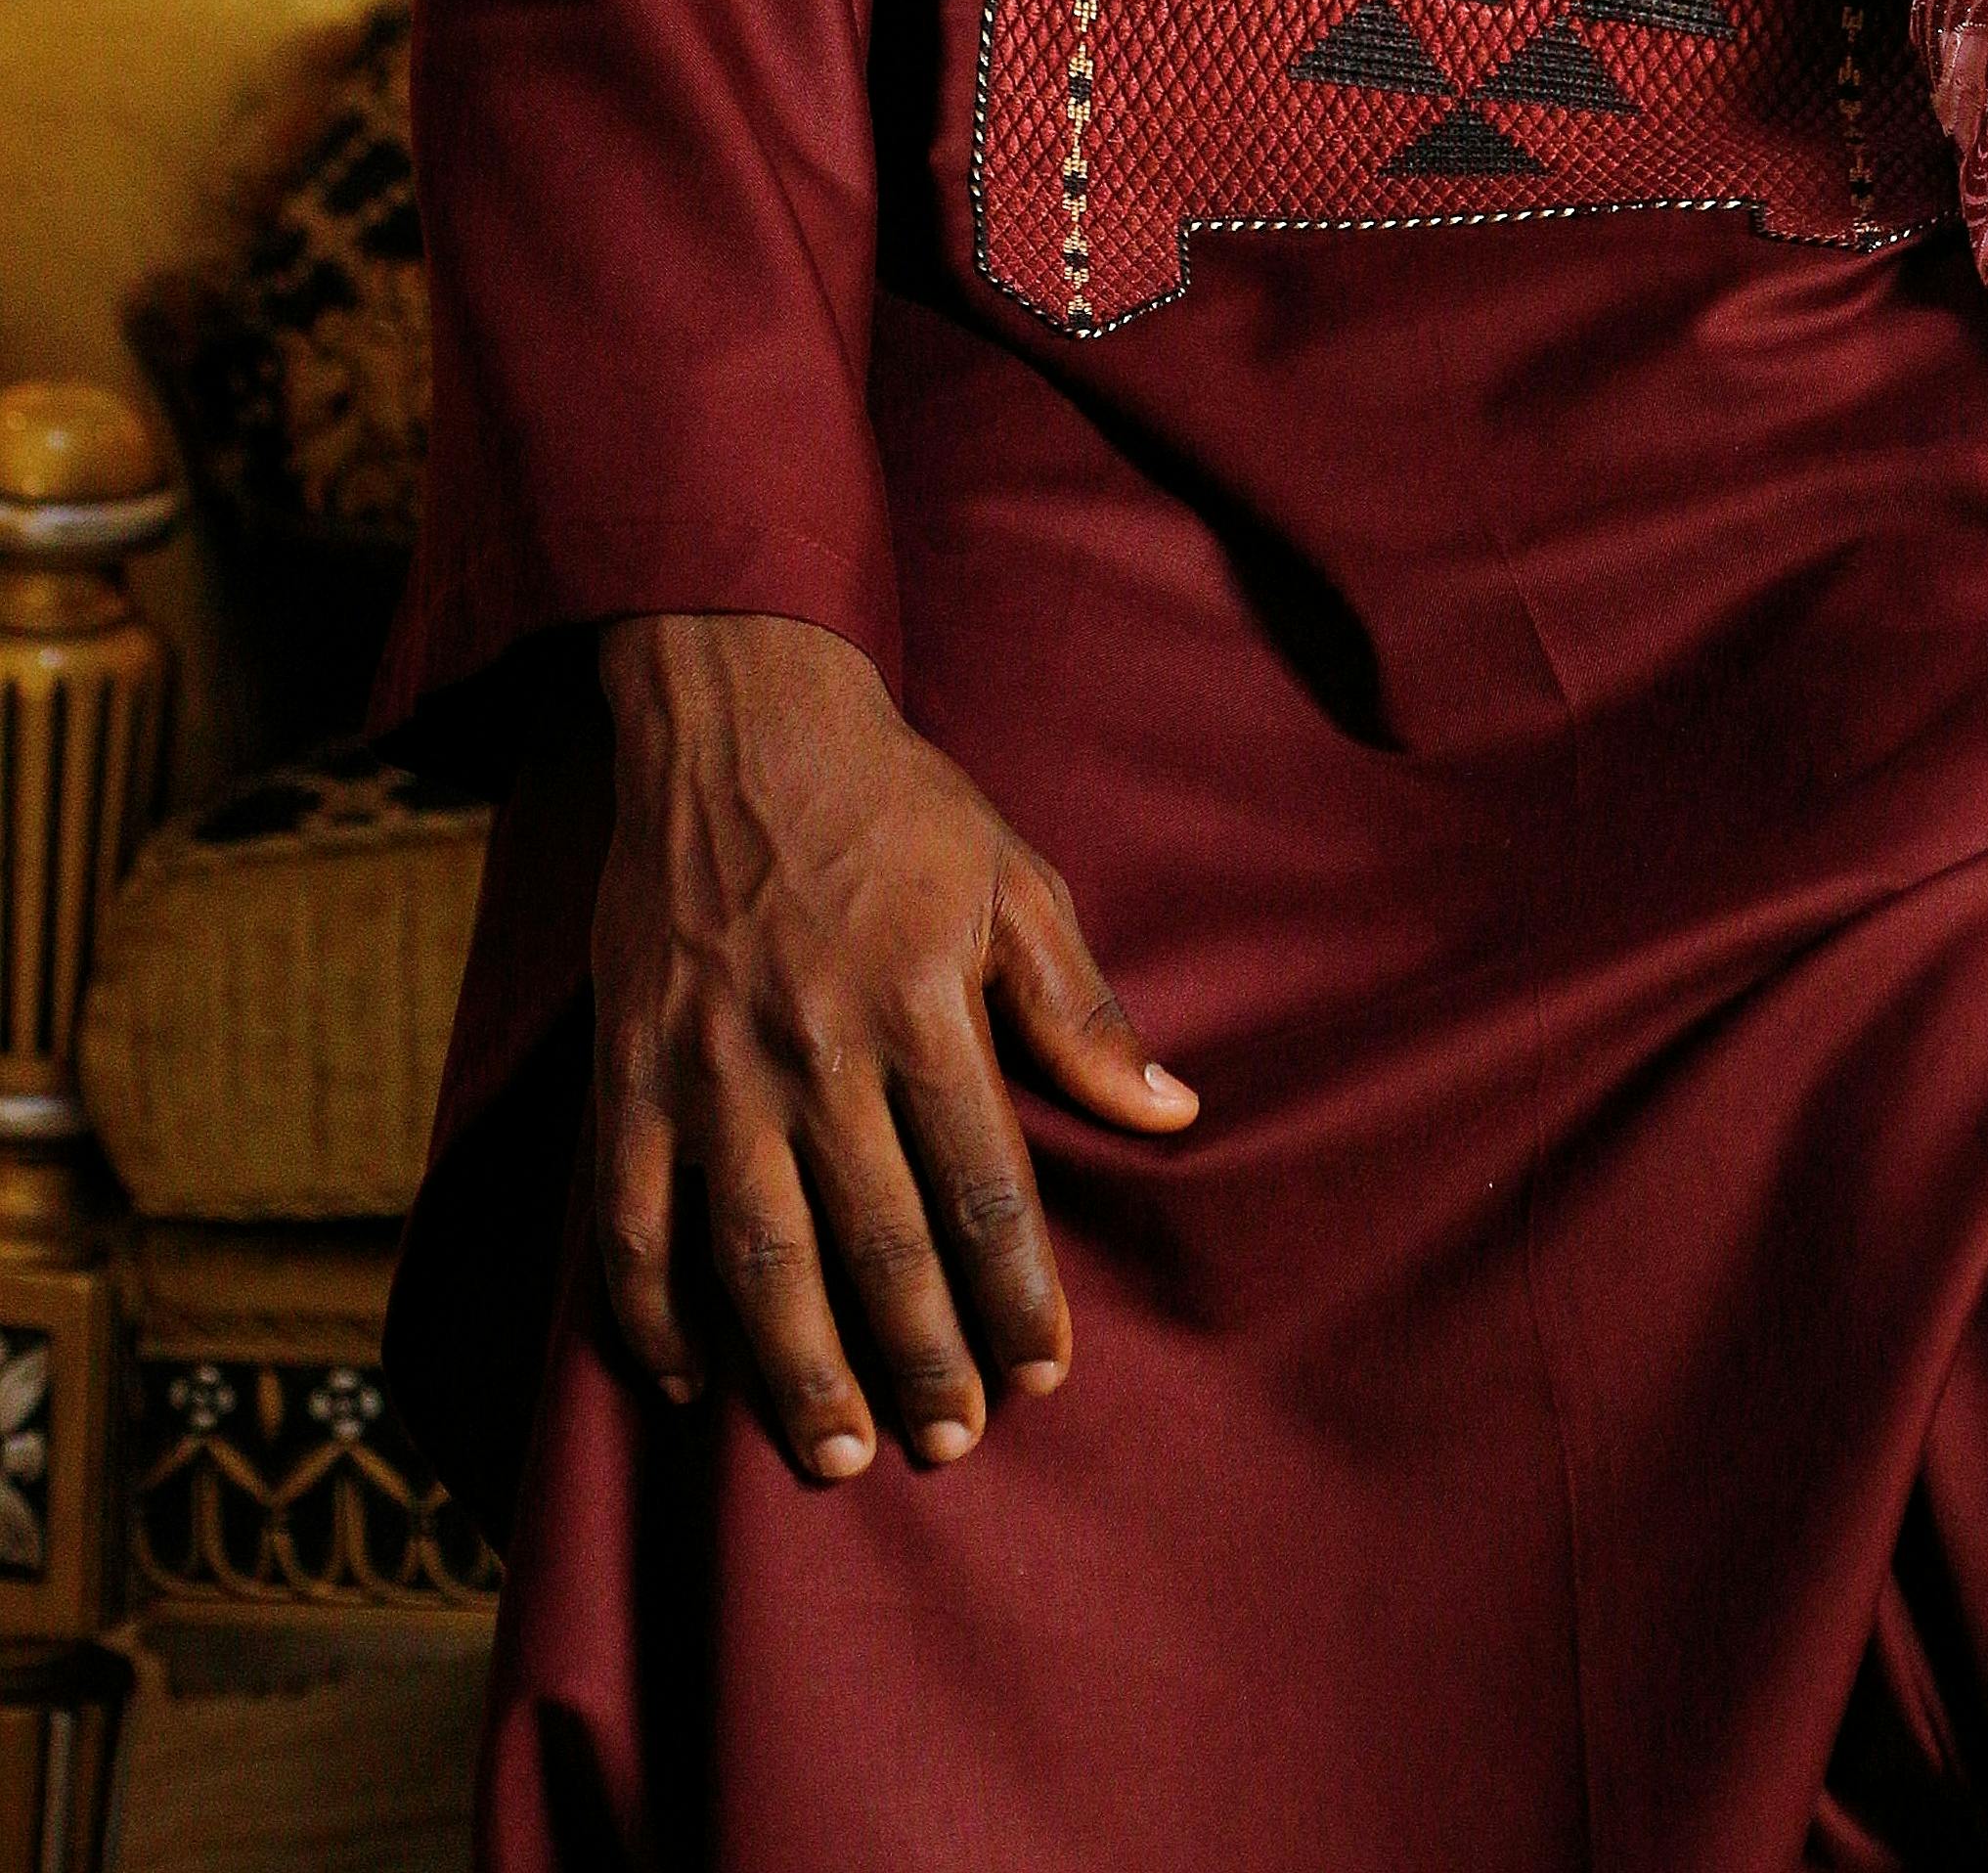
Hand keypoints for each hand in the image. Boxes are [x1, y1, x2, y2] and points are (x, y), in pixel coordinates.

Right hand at [594, 612, 1197, 1481]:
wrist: (735, 720)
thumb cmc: (894, 804)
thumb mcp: (1012, 878)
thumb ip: (1082, 1008)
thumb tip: (1170, 1113)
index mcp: (922, 1007)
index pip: (984, 1185)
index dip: (1016, 1293)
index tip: (1045, 1372)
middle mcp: (816, 1053)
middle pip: (876, 1245)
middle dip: (920, 1360)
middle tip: (952, 1446)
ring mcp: (712, 1072)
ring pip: (756, 1259)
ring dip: (798, 1371)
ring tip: (841, 1455)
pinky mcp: (629, 1074)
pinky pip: (629, 1225)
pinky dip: (651, 1317)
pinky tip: (688, 1382)